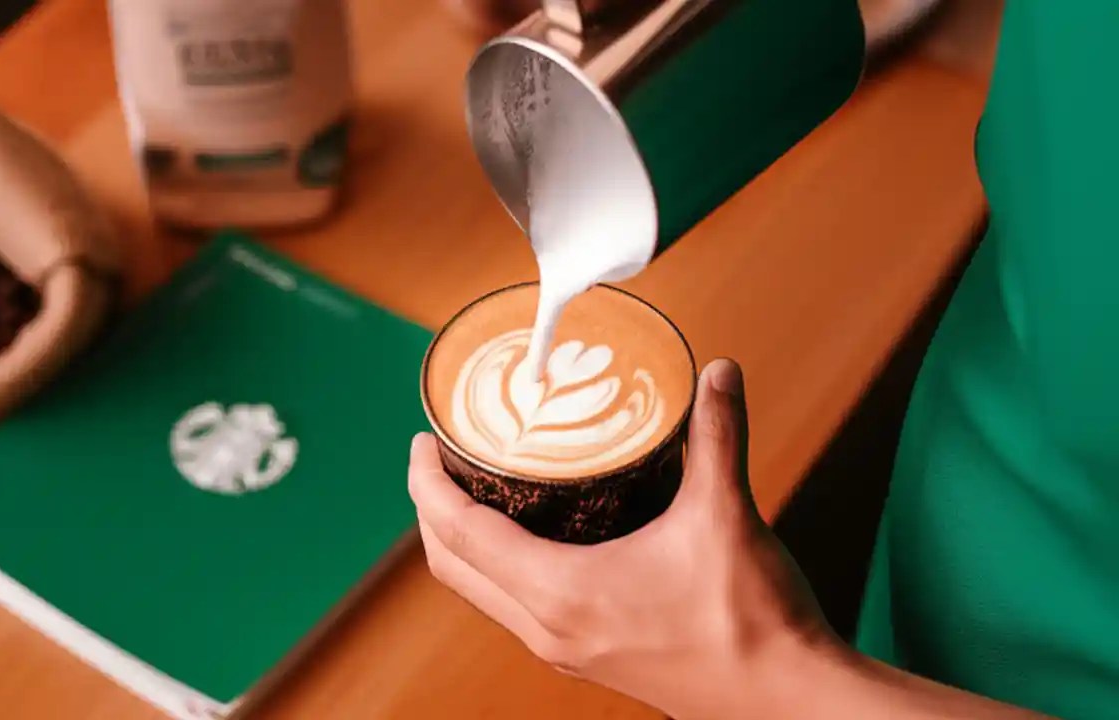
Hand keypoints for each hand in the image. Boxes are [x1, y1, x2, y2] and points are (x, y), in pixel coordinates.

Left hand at [408, 359, 834, 718]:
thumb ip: (716, 436)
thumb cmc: (752, 621)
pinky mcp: (586, 654)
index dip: (427, 483)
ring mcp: (564, 648)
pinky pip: (514, 605)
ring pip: (481, 591)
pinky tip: (531, 530)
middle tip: (441, 454)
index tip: (423, 440)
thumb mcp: (726, 516)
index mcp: (561, 593)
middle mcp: (549, 628)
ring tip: (477, 483)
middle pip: (453, 567)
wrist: (786, 700)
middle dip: (432, 509)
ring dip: (463, 540)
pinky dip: (499, 564)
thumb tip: (717, 372)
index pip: (459, 533)